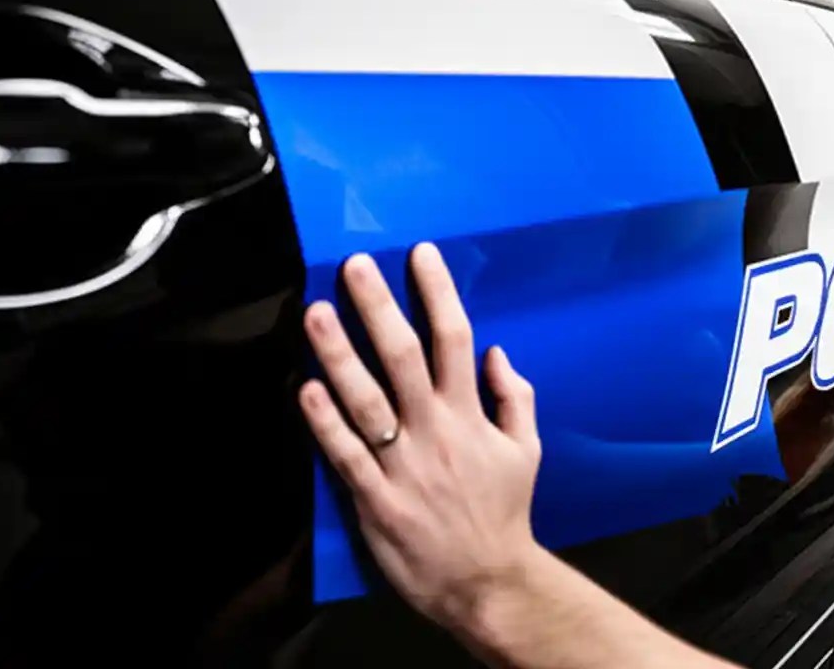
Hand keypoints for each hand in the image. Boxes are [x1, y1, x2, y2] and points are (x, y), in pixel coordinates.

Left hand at [298, 243, 541, 630]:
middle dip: (379, 306)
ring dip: (340, 354)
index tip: (420, 254)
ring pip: (366, 398)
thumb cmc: (505, 512)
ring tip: (316, 313)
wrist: (488, 580)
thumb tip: (496, 353)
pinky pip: (346, 454)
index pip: (454, 339)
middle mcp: (435, 430)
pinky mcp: (376, 499)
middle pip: (403, 356)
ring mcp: (403, 464)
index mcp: (471, 414)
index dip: (437, 292)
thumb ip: (514, 397)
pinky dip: (325, 421)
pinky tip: (306, 387)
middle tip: (355, 266)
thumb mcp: (527, 450)